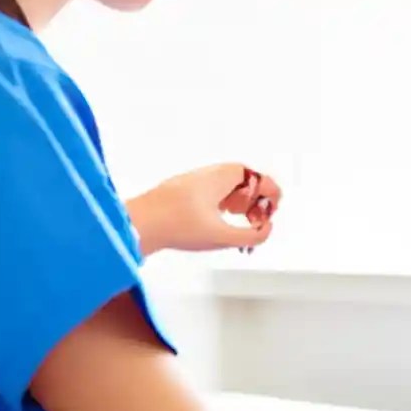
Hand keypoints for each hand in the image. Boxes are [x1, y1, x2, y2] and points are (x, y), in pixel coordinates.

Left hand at [126, 163, 280, 254]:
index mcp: (221, 177)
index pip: (257, 177)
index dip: (270, 194)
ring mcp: (193, 181)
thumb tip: (267, 230)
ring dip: (239, 203)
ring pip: (227, 186)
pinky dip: (223, 205)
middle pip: (244, 180)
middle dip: (255, 200)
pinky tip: (218, 223)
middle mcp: (208, 174)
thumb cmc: (176, 226)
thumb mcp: (221, 236)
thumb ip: (251, 235)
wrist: (137, 225)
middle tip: (257, 220)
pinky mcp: (181, 192)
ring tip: (239, 223)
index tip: (272, 212)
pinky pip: (212, 193)